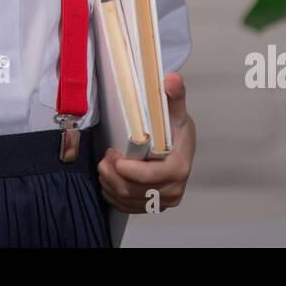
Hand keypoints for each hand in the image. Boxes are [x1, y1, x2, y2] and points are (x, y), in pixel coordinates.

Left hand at [98, 71, 194, 214]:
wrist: (180, 148)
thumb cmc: (176, 130)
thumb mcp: (175, 112)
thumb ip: (174, 95)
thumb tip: (171, 78)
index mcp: (179, 168)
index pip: (149, 176)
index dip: (127, 169)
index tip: (113, 154)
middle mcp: (174, 189)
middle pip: (132, 190)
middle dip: (112, 173)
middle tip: (105, 156)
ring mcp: (163, 201)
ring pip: (125, 199)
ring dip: (109, 182)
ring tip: (105, 164)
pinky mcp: (152, 207)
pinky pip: (124, 206)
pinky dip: (111, 192)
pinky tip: (110, 177)